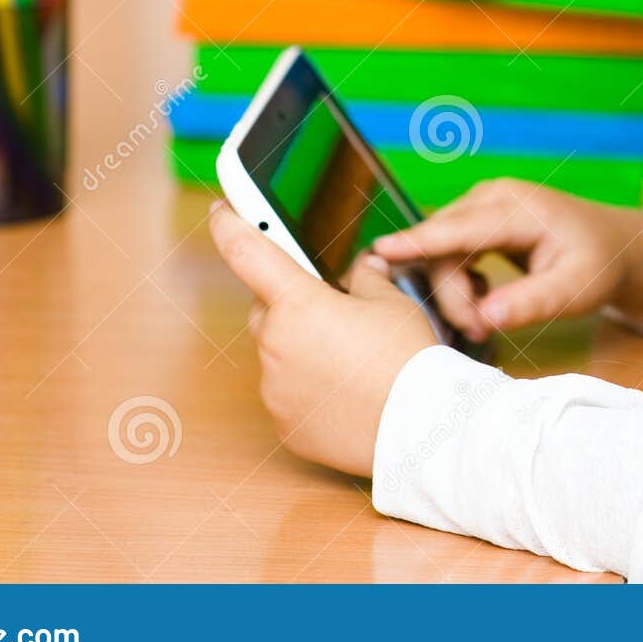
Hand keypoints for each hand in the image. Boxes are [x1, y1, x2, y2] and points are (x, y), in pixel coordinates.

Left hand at [208, 203, 437, 476]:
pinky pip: (287, 395)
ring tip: (349, 359)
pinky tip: (345, 391)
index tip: (221, 211)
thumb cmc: (407, 360)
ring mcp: (275, 390)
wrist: (421, 430)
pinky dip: (307, 388)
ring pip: (277, 355)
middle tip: (329, 309)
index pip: (246, 251)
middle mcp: (275, 345)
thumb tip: (363, 268)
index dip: (230, 224)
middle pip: (266, 310)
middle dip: (290, 304)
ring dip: (301, 349)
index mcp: (298, 303)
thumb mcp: (392, 303)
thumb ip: (367, 278)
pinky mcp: (285, 425)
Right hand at [371, 178, 642, 342]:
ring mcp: (484, 205)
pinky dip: (457, 280)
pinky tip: (483, 297)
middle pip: (444, 243)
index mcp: (518, 208)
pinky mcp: (479, 220)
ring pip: (442, 249)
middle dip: (450, 293)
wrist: (616, 246)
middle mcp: (493, 198)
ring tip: (482, 321)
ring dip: (452, 290)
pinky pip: (450, 250)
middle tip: (478, 332)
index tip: (381, 251)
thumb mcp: (575, 290)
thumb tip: (485, 320)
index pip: (459, 227)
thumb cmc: (599, 264)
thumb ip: (531, 303)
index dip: (419, 241)